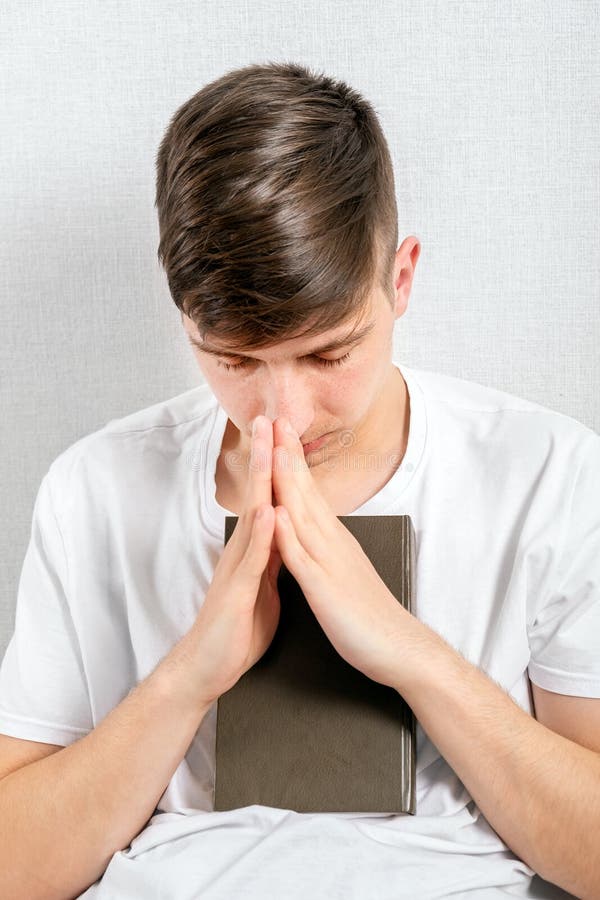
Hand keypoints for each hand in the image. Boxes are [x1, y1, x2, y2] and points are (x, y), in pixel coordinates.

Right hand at [190, 415, 281, 705]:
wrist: (206, 670)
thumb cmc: (235, 632)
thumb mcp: (263, 589)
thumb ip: (272, 561)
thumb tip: (285, 540)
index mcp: (254, 550)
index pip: (267, 497)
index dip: (275, 464)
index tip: (284, 431)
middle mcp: (243, 551)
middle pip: (256, 494)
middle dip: (263, 454)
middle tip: (268, 416)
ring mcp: (237, 569)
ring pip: (252, 516)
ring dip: (260, 480)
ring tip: (267, 446)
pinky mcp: (236, 592)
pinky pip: (252, 559)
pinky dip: (263, 534)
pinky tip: (269, 510)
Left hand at [270, 416, 414, 689]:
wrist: (399, 648)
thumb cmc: (370, 614)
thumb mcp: (345, 571)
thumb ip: (328, 547)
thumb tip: (313, 527)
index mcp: (333, 540)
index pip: (310, 491)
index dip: (293, 460)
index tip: (280, 431)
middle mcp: (333, 543)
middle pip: (306, 492)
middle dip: (288, 455)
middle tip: (276, 418)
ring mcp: (330, 564)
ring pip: (304, 515)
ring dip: (288, 481)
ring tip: (274, 449)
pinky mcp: (326, 590)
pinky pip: (303, 559)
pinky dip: (289, 534)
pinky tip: (277, 513)